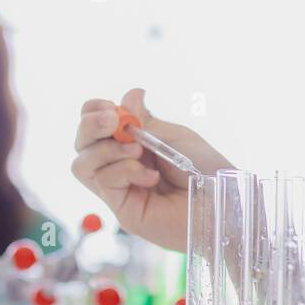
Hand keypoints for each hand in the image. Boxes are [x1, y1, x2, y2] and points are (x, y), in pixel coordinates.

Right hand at [71, 87, 233, 250]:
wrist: (222, 203)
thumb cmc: (206, 171)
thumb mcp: (175, 138)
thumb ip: (146, 121)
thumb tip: (129, 95)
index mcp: (133, 144)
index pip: (96, 125)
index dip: (93, 112)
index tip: (110, 107)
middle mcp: (121, 165)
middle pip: (82, 143)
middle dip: (91, 126)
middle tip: (114, 120)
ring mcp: (119, 189)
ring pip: (82, 164)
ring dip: (107, 150)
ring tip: (138, 152)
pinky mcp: (122, 209)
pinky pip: (104, 181)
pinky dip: (125, 171)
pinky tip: (151, 176)